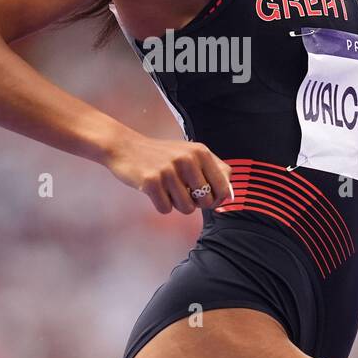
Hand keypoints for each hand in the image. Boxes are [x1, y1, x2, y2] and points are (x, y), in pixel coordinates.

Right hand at [104, 133, 234, 214]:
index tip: (206, 197)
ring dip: (176, 204)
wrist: (126, 147)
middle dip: (195, 203)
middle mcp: (187, 159)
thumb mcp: (191, 154)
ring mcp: (169, 170)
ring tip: (167, 189)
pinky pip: (166, 209)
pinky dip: (161, 204)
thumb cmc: (163, 155)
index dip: (217, 199)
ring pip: (186, 208)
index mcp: (201, 152)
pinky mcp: (151, 182)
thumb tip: (231, 197)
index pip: (223, 187)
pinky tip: (154, 190)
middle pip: (205, 202)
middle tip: (181, 191)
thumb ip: (214, 170)